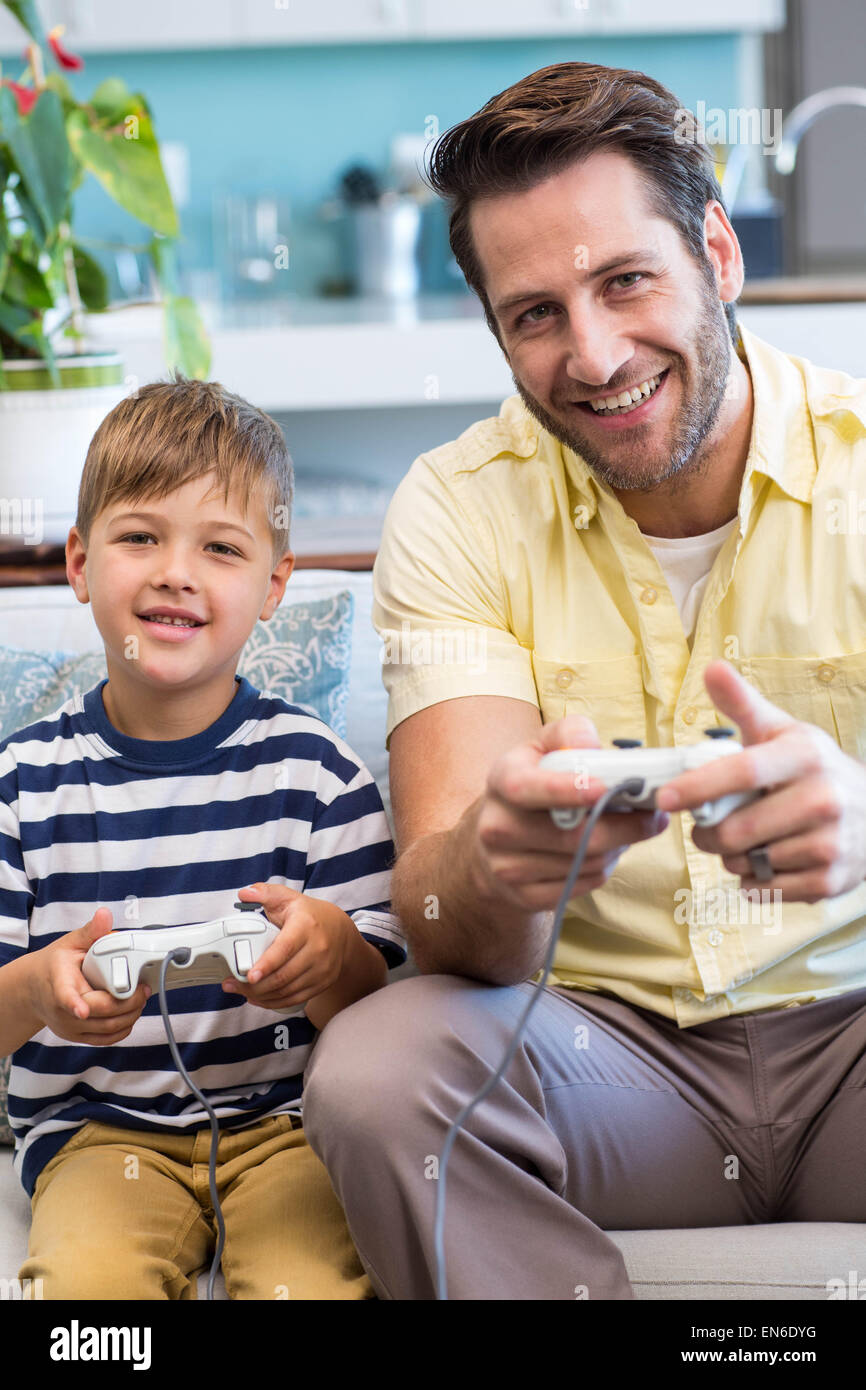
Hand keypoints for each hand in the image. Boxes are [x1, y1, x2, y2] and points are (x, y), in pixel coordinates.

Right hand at [29, 908, 150, 1044]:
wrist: (34, 989)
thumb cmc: (55, 966)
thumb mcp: (70, 943)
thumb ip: (91, 932)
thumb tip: (105, 915)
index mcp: (59, 984)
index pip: (66, 997)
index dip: (75, 1005)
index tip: (82, 1010)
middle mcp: (63, 1011)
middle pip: (100, 1014)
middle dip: (128, 1003)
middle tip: (144, 988)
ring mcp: (71, 1027)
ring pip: (107, 1029)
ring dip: (131, 1015)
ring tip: (141, 998)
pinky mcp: (79, 1036)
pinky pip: (106, 1039)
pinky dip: (124, 1028)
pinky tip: (131, 1013)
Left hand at [223, 883, 354, 1009]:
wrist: (340, 931)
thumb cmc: (310, 915)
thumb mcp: (289, 898)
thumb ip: (266, 892)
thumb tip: (245, 892)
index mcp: (306, 926)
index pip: (285, 949)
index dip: (266, 964)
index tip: (250, 975)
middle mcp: (317, 949)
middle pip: (283, 975)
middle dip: (254, 985)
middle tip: (232, 984)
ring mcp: (322, 969)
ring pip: (287, 990)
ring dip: (261, 995)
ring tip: (241, 991)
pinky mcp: (322, 983)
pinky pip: (295, 999)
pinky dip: (274, 1002)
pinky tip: (258, 998)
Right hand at [472, 713, 669, 911]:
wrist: (493, 837)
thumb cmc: (532, 782)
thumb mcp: (543, 747)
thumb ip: (570, 734)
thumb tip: (591, 746)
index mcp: (501, 782)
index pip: (528, 788)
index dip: (566, 790)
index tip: (606, 788)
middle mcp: (498, 827)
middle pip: (571, 836)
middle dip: (624, 827)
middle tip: (655, 816)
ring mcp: (507, 867)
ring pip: (584, 863)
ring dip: (617, 847)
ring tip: (625, 830)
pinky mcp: (524, 896)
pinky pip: (582, 885)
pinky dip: (603, 868)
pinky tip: (605, 851)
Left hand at [656, 659, 865, 901]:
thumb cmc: (813, 769)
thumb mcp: (783, 732)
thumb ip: (743, 704)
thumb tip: (712, 668)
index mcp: (805, 756)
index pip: (742, 772)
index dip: (698, 787)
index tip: (665, 797)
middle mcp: (823, 798)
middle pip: (737, 829)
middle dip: (708, 834)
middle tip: (706, 828)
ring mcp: (830, 842)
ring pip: (748, 862)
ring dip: (731, 858)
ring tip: (745, 841)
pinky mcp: (831, 879)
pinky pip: (767, 888)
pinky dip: (754, 880)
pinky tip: (766, 860)